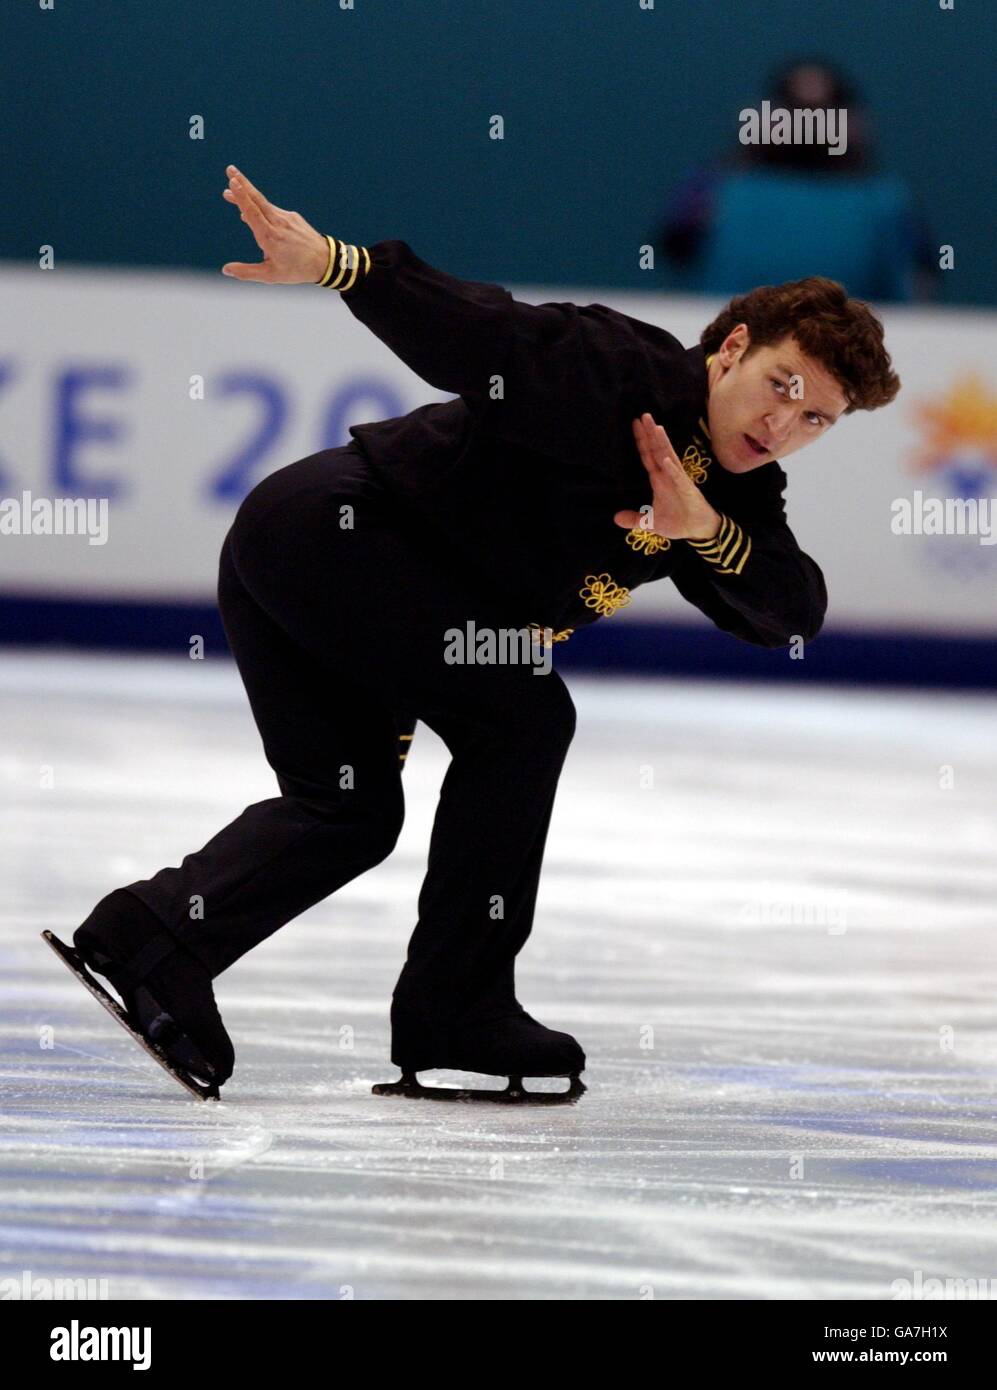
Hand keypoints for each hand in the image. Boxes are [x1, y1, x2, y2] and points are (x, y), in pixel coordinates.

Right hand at [221, 165, 328, 283]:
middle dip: (242, 183)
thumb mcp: (270, 276)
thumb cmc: (297, 270)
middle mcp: (278, 223)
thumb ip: (247, 272)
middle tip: (229, 169)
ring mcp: (287, 218)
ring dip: (248, 194)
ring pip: (264, 203)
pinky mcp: (293, 217)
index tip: (233, 183)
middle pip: (257, 199)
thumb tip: (226, 270)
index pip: (253, 213)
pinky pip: (273, 210)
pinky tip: (252, 210)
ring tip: (233, 186)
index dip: (241, 197)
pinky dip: (261, 207)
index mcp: (270, 237)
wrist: (325, 261)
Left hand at [614, 413, 721, 540]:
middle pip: (657, 450)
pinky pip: (678, 478)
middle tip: (644, 415)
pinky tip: (665, 459)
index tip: (635, 425)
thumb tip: (616, 518)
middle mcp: (668, 476)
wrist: (697, 530)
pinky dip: (672, 469)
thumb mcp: (650, 523)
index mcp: (658, 480)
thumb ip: (634, 519)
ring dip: (662, 443)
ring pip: (668, 458)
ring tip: (655, 427)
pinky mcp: (687, 490)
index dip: (641, 441)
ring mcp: (678, 481)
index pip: (647, 456)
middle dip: (650, 433)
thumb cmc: (676, 522)